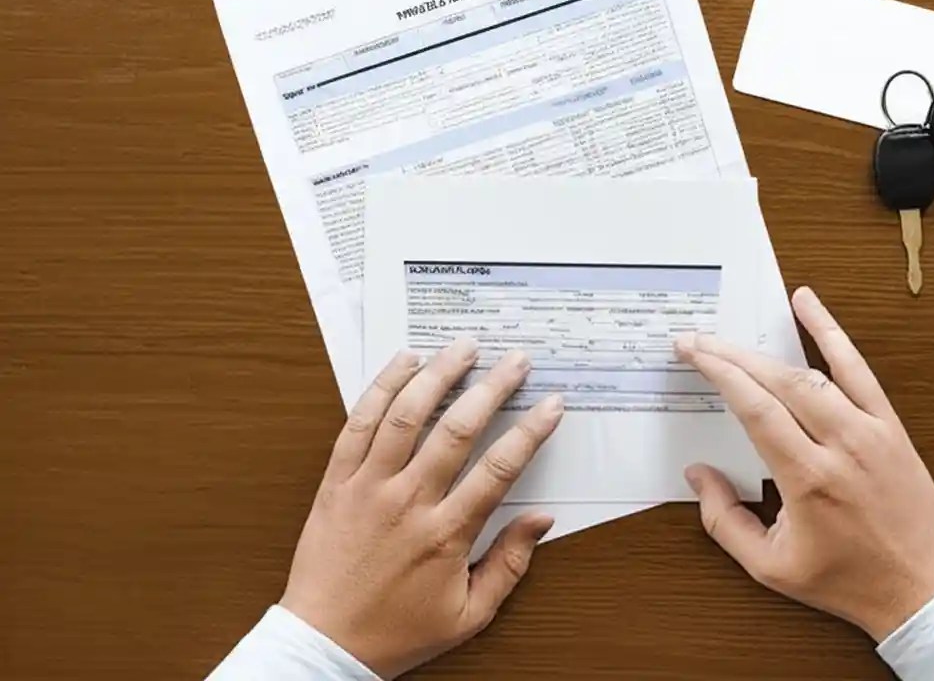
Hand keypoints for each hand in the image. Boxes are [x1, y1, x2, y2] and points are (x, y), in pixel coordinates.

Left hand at [280, 340, 563, 678]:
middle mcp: (407, 502)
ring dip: (438, 374)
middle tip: (516, 360)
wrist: (324, 643)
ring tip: (463, 347)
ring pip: (406, 415)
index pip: (499, 469)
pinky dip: (381, 388)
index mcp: (445, 535)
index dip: (531, 431)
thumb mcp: (468, 614)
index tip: (552, 405)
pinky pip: (358, 424)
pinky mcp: (336, 483)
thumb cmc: (396, 632)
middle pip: (457, 429)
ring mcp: (367, 488)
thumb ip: (509, 564)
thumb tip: (541, 520)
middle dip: (493, 387)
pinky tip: (403, 363)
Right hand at [676, 288, 933, 641]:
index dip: (719, 373)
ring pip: (815, 371)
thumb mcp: (770, 568)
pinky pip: (859, 370)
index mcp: (809, 480)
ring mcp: (871, 432)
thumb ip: (724, 521)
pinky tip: (811, 306)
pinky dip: (833, 335)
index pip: (755, 408)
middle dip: (732, 355)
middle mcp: (842, 447)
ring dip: (772, 345)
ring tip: (739, 326)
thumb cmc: (848, 580)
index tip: (693, 353)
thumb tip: (698, 475)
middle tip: (699, 340)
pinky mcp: (890, 427)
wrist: (920, 587)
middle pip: (778, 382)